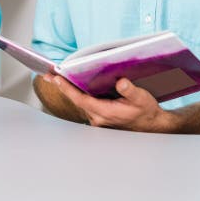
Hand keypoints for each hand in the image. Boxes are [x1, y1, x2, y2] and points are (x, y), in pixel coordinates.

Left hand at [43, 74, 176, 131]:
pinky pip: (85, 104)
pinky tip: (74, 85)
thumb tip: (120, 81)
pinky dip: (78, 94)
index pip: (81, 99)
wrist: (151, 126)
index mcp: (106, 112)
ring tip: (57, 77)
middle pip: (76, 100)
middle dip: (62, 87)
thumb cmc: (146, 112)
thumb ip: (130, 90)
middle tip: (48, 74)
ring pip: (80, 102)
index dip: (68, 88)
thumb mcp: (141, 98)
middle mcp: (98, 117)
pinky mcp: (100, 117)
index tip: (57, 78)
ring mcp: (98, 118)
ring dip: (69, 90)